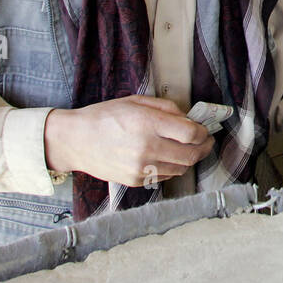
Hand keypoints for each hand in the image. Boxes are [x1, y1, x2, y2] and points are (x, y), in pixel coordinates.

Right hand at [44, 94, 214, 185]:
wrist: (75, 140)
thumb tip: (189, 118)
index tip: (204, 130)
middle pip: (191, 154)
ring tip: (189, 149)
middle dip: (203, 148)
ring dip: (190, 159)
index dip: (203, 132)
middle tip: (206, 142)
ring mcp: (141, 168)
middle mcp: (147, 148)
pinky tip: (169, 157)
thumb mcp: (136, 102)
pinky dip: (173, 168)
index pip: (191, 134)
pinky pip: (165, 176)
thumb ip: (166, 108)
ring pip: (181, 168)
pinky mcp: (136, 181)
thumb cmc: (105, 116)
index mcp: (148, 124)